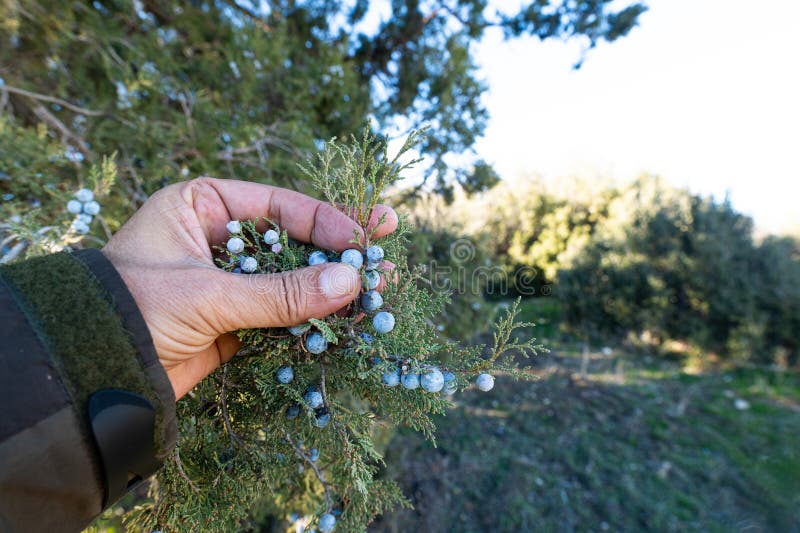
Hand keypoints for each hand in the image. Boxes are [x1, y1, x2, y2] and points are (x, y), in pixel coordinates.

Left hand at [102, 177, 397, 398]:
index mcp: (202, 207)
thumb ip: (281, 291)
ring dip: (333, 286)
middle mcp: (219, 238)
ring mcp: (229, 280)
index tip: (363, 235)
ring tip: (380, 288)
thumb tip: (351, 282)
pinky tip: (348, 318)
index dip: (324, 220)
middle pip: (293, 239)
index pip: (277, 205)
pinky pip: (284, 313)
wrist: (95, 376)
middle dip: (338, 250)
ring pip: (292, 278)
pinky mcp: (235, 319)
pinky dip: (313, 318)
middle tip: (384, 251)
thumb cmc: (135, 310)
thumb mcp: (210, 294)